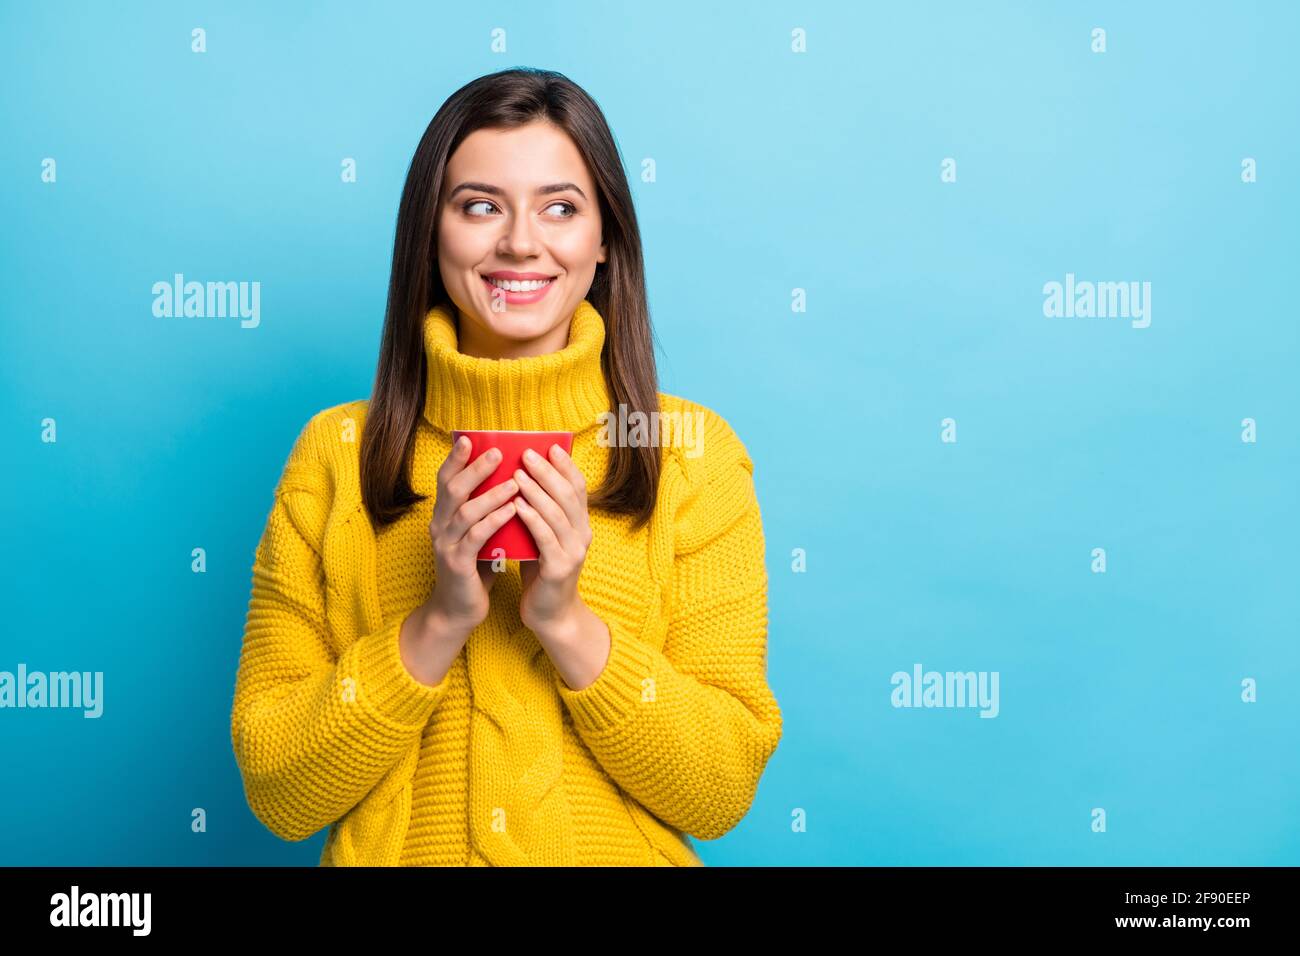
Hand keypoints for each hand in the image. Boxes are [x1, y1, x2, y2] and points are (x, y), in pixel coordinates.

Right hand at [425, 436, 518, 633]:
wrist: (458, 610)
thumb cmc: (474, 568)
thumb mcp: (478, 534)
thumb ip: (486, 512)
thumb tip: (511, 479)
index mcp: (443, 516)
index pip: (445, 480)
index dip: (455, 459)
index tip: (468, 438)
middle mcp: (439, 527)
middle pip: (452, 490)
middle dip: (474, 469)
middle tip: (497, 452)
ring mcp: (446, 545)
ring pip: (466, 512)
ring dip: (491, 494)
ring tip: (514, 481)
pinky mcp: (457, 564)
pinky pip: (476, 537)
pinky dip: (494, 521)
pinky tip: (512, 510)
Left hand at [512, 443, 592, 641]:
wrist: (549, 615)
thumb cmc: (540, 572)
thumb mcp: (542, 537)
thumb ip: (538, 513)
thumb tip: (518, 479)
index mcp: (580, 525)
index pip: (577, 488)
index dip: (566, 466)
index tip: (550, 447)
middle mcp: (582, 535)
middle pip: (568, 495)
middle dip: (547, 472)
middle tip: (527, 453)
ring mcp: (573, 552)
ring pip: (557, 513)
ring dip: (537, 491)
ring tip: (518, 474)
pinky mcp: (559, 569)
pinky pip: (545, 538)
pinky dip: (532, 518)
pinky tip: (517, 505)